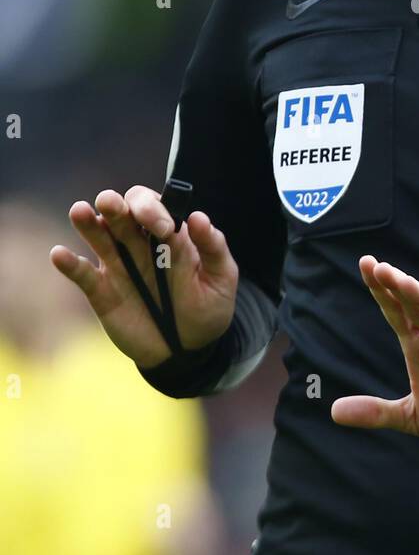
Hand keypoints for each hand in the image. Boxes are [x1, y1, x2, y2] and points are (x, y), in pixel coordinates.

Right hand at [49, 186, 238, 367]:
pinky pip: (83, 274)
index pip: (153, 206)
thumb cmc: (207, 308)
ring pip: (98, 235)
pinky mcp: (102, 292)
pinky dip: (69, 264)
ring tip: (80, 212)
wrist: (189, 349)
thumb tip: (199, 217)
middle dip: (116, 205)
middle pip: (121, 212)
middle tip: (112, 205)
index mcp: (168, 234)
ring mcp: (119, 266)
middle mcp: (140, 243)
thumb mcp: (222, 278)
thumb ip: (214, 247)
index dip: (153, 209)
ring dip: (88, 222)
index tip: (164, 228)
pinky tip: (60, 254)